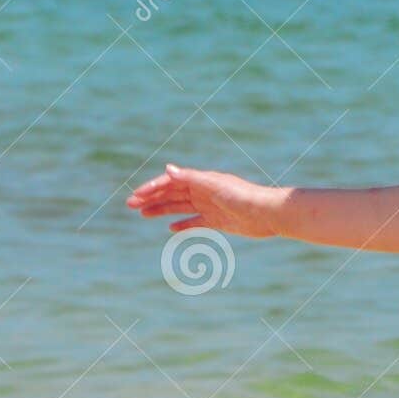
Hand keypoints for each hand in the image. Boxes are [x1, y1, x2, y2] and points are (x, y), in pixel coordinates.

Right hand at [127, 164, 286, 238]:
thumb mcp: (214, 186)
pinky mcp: (218, 221)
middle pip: (172, 193)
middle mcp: (203, 191)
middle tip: (130, 205)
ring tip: (143, 214)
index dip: (152, 188)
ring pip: (180, 207)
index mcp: (201, 180)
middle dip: (151, 198)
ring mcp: (210, 206)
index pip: (170, 182)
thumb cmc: (243, 197)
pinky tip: (171, 228)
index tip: (135, 197)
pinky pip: (195, 222)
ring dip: (161, 209)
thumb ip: (191, 178)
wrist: (267, 213)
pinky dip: (183, 224)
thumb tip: (168, 169)